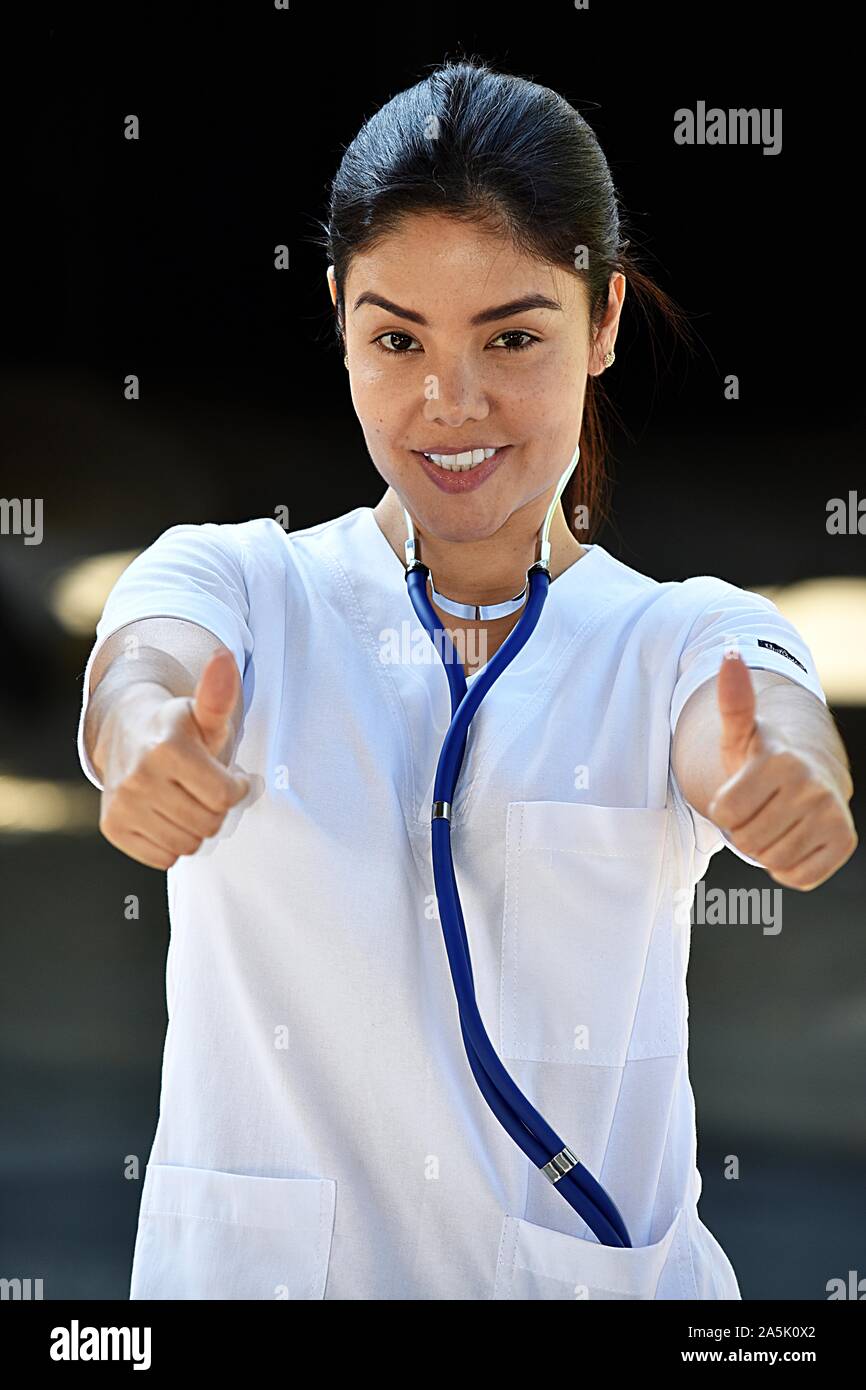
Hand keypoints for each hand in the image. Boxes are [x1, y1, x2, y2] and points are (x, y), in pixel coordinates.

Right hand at [98, 648, 249, 869]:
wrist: (126, 732)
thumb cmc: (178, 726)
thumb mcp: (204, 712)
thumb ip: (219, 693)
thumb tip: (224, 656)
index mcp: (167, 748)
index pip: (225, 796)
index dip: (237, 788)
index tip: (232, 776)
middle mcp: (138, 777)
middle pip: (208, 824)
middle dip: (216, 808)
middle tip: (207, 787)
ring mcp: (122, 804)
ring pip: (187, 845)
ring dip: (196, 826)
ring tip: (188, 798)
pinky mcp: (112, 827)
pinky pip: (163, 857)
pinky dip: (172, 841)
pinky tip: (168, 813)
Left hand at [706, 651, 857, 889]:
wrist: (811, 774)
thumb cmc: (764, 757)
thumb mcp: (741, 731)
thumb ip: (733, 699)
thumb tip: (729, 653)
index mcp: (781, 760)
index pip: (723, 812)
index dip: (724, 807)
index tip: (740, 790)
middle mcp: (812, 786)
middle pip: (746, 839)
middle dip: (744, 828)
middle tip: (759, 807)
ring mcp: (833, 816)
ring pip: (770, 859)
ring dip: (765, 847)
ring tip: (776, 819)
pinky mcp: (844, 843)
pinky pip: (797, 877)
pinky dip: (788, 867)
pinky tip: (794, 838)